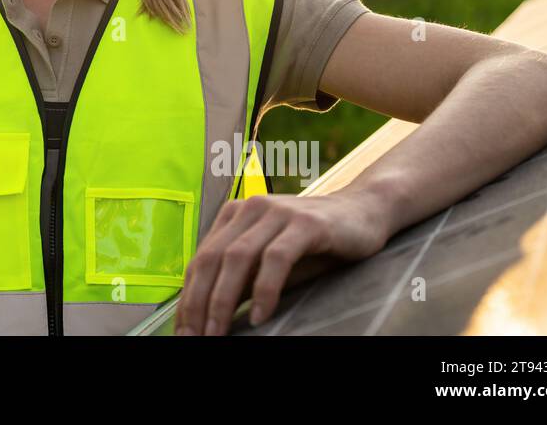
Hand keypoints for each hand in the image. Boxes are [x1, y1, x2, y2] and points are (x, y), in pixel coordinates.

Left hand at [174, 191, 389, 334]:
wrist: (364, 212)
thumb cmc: (313, 242)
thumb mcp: (270, 258)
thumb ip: (243, 277)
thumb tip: (211, 313)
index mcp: (235, 215)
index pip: (201, 259)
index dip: (188, 296)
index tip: (182, 329)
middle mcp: (250, 208)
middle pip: (213, 259)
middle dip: (198, 303)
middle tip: (194, 337)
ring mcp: (277, 213)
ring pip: (237, 258)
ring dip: (223, 301)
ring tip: (217, 333)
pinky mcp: (306, 224)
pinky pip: (276, 259)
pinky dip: (264, 290)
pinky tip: (261, 316)